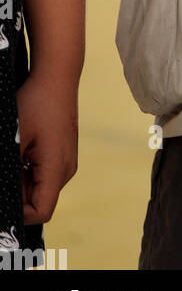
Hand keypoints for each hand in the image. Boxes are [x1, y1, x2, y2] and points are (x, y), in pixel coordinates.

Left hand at [16, 70, 78, 225]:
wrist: (57, 77)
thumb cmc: (35, 103)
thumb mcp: (13, 139)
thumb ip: (9, 172)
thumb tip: (3, 192)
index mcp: (57, 169)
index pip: (41, 212)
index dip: (18, 214)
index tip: (3, 198)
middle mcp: (66, 169)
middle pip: (39, 201)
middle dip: (16, 194)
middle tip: (6, 167)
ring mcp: (66, 161)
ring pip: (39, 187)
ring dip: (21, 180)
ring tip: (13, 155)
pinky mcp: (63, 153)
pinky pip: (44, 173)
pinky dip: (27, 169)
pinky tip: (20, 149)